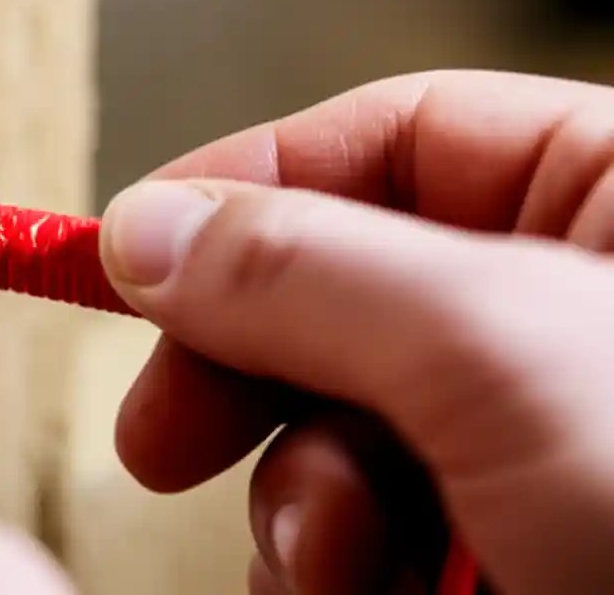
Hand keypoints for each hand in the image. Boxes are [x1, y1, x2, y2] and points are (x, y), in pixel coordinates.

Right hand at [99, 70, 613, 593]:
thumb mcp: (497, 356)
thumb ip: (307, 268)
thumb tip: (150, 227)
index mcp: (613, 208)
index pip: (391, 143)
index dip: (245, 186)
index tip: (129, 247)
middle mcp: (565, 325)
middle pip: (337, 294)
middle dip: (244, 373)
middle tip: (162, 434)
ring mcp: (530, 451)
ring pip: (334, 435)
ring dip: (298, 508)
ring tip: (335, 564)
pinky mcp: (500, 553)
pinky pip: (362, 541)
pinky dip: (333, 577)